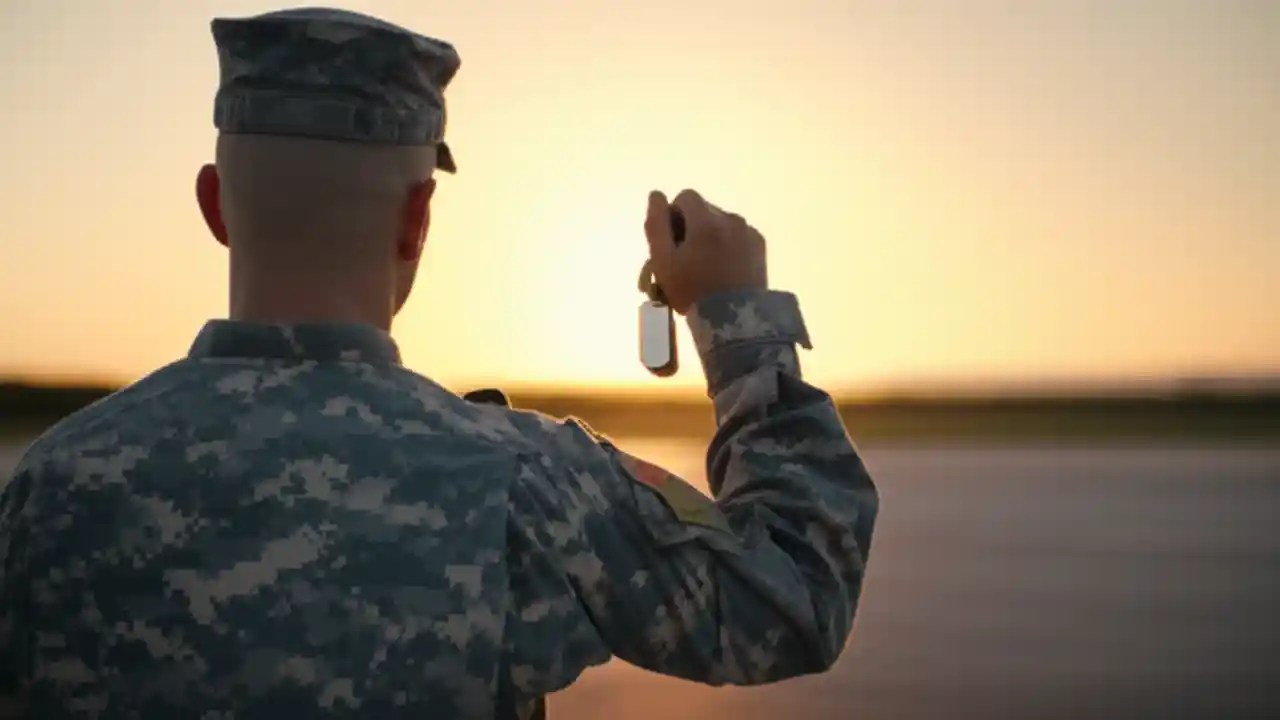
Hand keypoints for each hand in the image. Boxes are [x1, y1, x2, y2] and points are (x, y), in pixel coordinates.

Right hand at [643, 189, 767, 314]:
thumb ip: (656, 224)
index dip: (673, 216)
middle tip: (685, 259)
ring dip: (709, 237)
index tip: (671, 243)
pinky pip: (737, 236)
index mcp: (706, 220)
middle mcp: (731, 218)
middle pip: (704, 211)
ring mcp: (748, 232)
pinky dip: (728, 246)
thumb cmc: (693, 292)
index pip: (685, 197)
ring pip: (721, 224)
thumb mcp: (663, 261)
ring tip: (705, 267)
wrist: (736, 319)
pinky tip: (724, 270)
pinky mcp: (760, 247)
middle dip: (691, 228)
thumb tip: (656, 195)